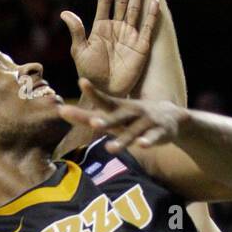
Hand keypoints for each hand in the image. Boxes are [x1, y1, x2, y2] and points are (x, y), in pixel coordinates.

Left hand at [58, 80, 183, 153]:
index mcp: (118, 108)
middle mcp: (131, 112)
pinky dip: (148, 141)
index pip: (103, 100)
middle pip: (116, 117)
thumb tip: (60, 110)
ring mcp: (146, 121)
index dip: (93, 92)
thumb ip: (86, 115)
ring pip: (133, 131)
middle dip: (105, 121)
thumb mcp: (112, 115)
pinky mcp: (159, 132)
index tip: (82, 82)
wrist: (171, 117)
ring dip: (123, 140)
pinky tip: (142, 146)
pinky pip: (153, 138)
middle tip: (92, 123)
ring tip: (110, 149)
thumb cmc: (132, 117)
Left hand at [61, 0, 159, 97]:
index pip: (106, 1)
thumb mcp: (79, 52)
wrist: (103, 92)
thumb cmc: (90, 73)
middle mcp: (117, 28)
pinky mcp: (141, 47)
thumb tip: (65, 12)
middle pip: (121, 1)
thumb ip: (77, 31)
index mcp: (101, 27)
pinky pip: (148, 28)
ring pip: (134, 10)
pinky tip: (154, 1)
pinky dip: (152, 15)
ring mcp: (130, 36)